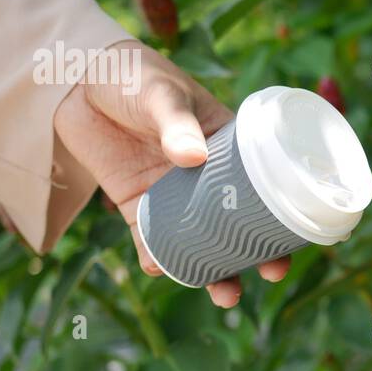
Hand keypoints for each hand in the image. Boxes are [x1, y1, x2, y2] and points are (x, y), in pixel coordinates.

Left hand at [54, 40, 288, 307]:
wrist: (75, 79)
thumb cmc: (133, 76)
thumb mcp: (162, 94)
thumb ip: (176, 124)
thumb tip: (191, 156)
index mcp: (229, 148)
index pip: (265, 186)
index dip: (282, 215)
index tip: (295, 239)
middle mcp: (206, 177)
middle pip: (237, 222)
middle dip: (255, 253)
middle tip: (268, 274)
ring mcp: (172, 194)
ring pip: (199, 239)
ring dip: (211, 267)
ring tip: (223, 294)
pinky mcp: (135, 203)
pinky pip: (151, 238)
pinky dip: (157, 257)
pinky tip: (161, 269)